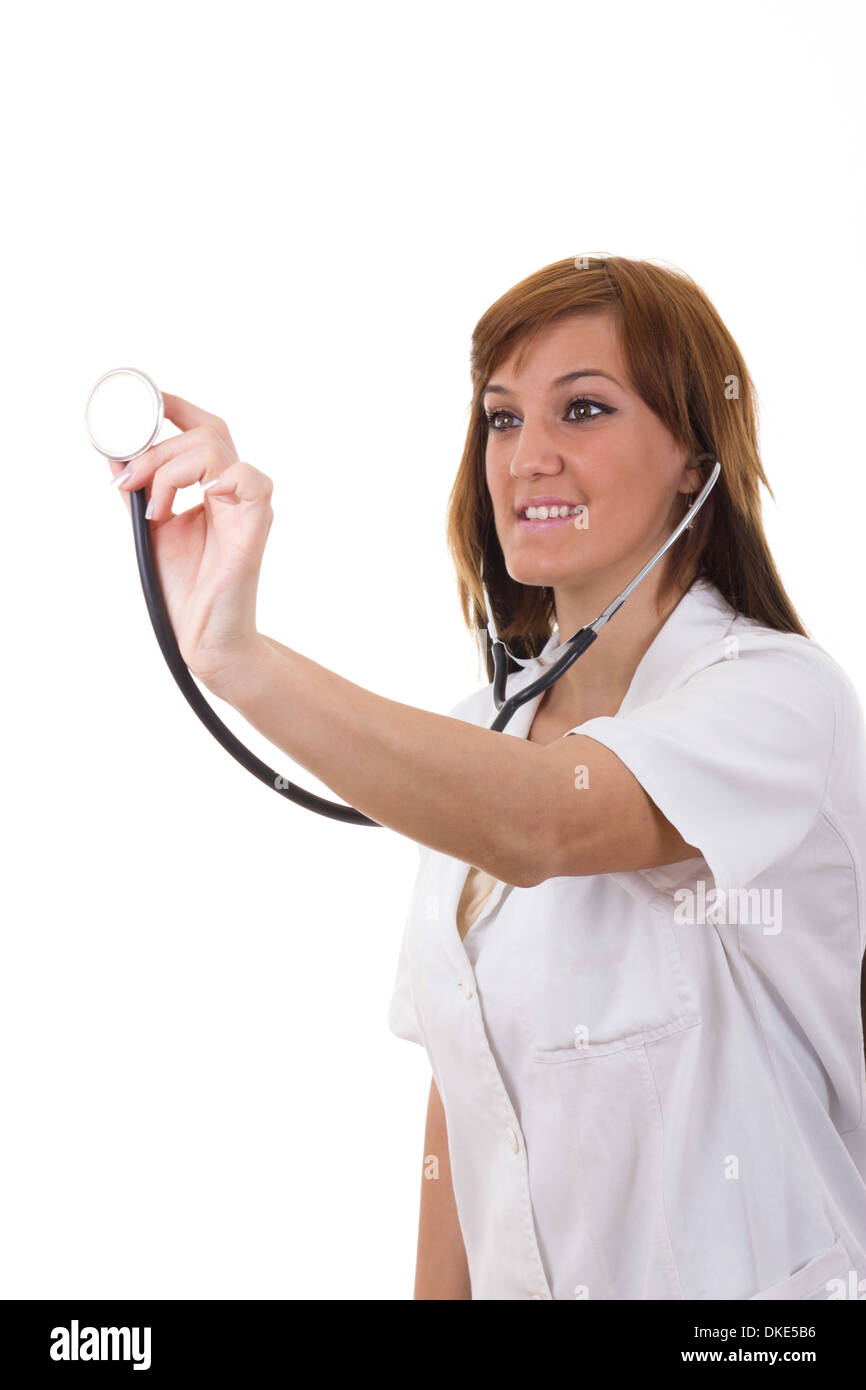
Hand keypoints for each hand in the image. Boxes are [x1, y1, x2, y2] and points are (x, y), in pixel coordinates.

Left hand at [108, 392, 273, 692]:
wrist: (201, 635)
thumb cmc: (185, 588)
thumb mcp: (150, 527)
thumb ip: (139, 490)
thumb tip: (115, 454)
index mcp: (213, 487)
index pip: (203, 429)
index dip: (178, 407)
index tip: (149, 397)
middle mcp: (233, 491)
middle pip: (206, 432)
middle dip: (158, 447)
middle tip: (131, 480)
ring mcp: (246, 507)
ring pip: (217, 448)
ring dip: (172, 470)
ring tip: (157, 509)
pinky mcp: (255, 526)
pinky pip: (252, 481)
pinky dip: (224, 479)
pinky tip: (199, 499)